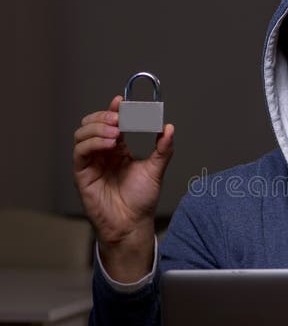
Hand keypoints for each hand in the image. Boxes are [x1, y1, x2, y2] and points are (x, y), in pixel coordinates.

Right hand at [73, 95, 174, 279]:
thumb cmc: (140, 201)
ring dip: (97, 128)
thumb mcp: (156, 170)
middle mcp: (101, 153)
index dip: (114, 110)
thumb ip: (163, 149)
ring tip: (115, 131)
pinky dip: (92, 143)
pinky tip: (109, 144)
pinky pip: (80, 152)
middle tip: (119, 118)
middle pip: (92, 124)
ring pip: (82, 134)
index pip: (111, 123)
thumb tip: (170, 127)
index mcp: (117, 149)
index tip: (122, 101)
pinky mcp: (82, 174)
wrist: (132, 224)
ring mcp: (90, 162)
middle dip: (103, 117)